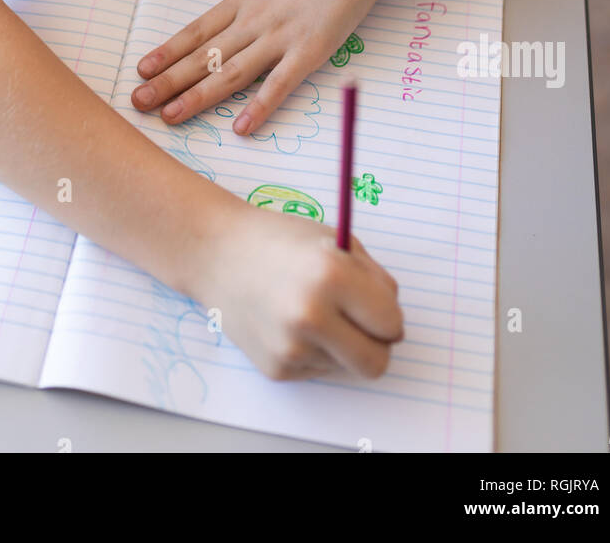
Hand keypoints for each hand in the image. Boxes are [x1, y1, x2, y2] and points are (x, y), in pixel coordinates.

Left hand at [132, 0, 396, 134]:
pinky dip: (260, 106)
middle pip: (205, 56)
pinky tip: (241, 128)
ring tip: (170, 116)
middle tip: (138, 102)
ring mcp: (281, 36)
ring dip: (198, 97)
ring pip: (231, 72)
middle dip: (169, 82)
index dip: (168, 52)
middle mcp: (255, 20)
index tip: (141, 69)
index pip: (197, 31)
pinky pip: (281, 83)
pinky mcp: (311, 49)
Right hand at [201, 200, 403, 381]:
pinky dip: (314, 351)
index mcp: (332, 275)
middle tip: (363, 326)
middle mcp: (311, 316)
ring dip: (340, 345)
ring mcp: (290, 347)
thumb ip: (373, 279)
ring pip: (346, 367)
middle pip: (376, 363)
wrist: (217, 254)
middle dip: (377, 346)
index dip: (389, 315)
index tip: (378, 308)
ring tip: (311, 311)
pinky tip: (289, 322)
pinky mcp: (276, 368)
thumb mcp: (336, 242)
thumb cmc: (280, 240)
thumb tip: (393, 323)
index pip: (391, 323)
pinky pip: (317, 369)